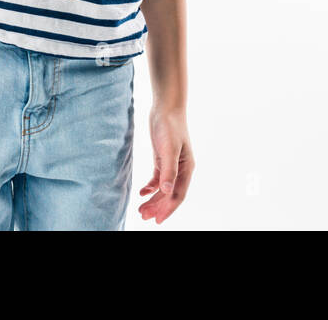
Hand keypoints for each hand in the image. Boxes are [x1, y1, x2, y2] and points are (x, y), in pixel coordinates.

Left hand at [138, 104, 193, 224]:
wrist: (166, 107)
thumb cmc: (170, 126)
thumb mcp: (168, 149)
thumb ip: (168, 170)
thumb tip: (167, 191)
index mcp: (187, 169)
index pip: (178, 195)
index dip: (168, 209)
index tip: (157, 220)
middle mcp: (181, 169)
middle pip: (170, 194)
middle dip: (158, 207)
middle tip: (143, 217)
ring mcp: (172, 164)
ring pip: (163, 188)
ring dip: (153, 200)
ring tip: (141, 209)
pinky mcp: (162, 158)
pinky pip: (158, 178)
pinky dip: (150, 187)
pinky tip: (141, 193)